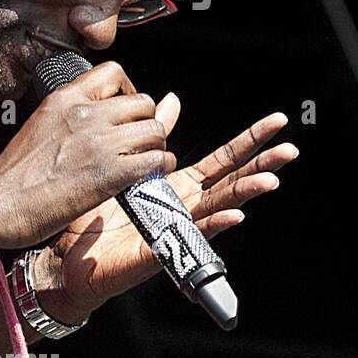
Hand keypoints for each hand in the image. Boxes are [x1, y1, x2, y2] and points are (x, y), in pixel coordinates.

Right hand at [0, 61, 176, 248]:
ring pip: (155, 130)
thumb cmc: (14, 175)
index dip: (126, 90)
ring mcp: (100, 142)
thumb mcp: (40, 126)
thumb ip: (76, 115)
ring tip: (140, 161)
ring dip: (154, 146)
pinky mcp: (111, 172)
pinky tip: (145, 176)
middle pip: (143, 102)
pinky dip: (160, 168)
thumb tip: (105, 111)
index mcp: (63, 100)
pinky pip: (158, 160)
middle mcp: (85, 114)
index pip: (113, 72)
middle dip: (144, 122)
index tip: (121, 112)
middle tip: (134, 143)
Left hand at [35, 97, 298, 324]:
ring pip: (218, 208)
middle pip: (231, 182)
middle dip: (261, 165)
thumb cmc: (96, 214)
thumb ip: (153, 138)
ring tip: (269, 180)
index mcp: (178, 185)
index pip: (223, 159)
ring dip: (245, 194)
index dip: (249, 141)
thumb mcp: (128, 167)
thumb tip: (171, 101)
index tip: (276, 121)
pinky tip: (233, 215)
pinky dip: (214, 225)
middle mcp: (184, 206)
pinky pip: (192, 236)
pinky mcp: (162, 248)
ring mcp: (176, 228)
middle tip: (289, 149)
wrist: (68, 256)